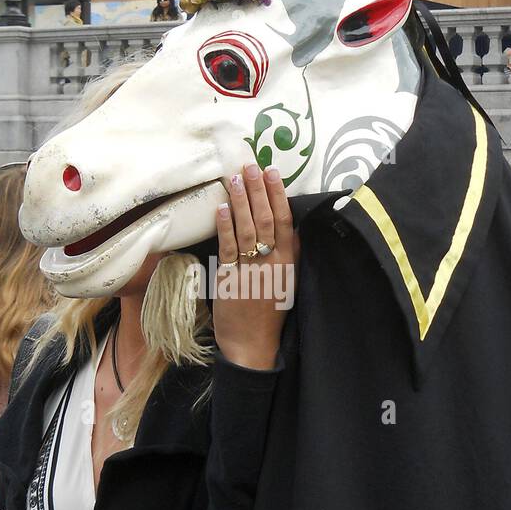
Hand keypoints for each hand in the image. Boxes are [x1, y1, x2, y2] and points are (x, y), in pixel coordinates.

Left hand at [212, 163, 298, 370]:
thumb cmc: (268, 312)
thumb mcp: (287, 281)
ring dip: (240, 201)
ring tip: (234, 178)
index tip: (273, 173)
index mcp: (289, 261)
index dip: (278, 195)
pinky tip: (220, 207)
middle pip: (267, 219)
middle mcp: (273, 262)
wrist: (252, 343)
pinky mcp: (232, 278)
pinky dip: (224, 225)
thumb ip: (289, 254)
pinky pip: (228, 246)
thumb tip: (290, 226)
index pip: (286, 221)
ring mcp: (252, 269)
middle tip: (251, 166)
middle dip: (258, 190)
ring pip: (247, 228)